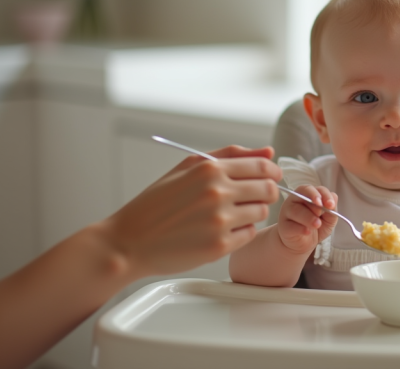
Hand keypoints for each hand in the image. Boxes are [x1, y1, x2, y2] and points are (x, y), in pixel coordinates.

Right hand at [101, 145, 281, 278]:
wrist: (128, 242)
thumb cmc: (157, 203)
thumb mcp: (188, 167)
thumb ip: (231, 155)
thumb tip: (269, 152)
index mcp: (210, 170)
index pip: (262, 166)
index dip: (271, 172)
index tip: (270, 177)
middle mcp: (217, 193)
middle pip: (268, 190)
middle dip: (266, 192)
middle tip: (252, 196)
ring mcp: (220, 221)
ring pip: (261, 213)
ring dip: (252, 212)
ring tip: (230, 213)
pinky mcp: (219, 247)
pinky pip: (249, 234)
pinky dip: (241, 231)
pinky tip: (222, 229)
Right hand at [277, 185, 338, 254]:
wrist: (303, 243)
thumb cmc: (315, 226)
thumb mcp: (328, 218)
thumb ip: (332, 209)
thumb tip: (334, 198)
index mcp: (306, 195)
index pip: (312, 189)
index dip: (322, 195)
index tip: (330, 204)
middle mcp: (295, 200)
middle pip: (303, 196)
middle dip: (315, 205)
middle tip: (321, 213)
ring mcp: (287, 212)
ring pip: (296, 210)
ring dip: (309, 217)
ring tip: (317, 224)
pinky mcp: (283, 226)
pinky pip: (291, 225)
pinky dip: (301, 228)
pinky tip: (307, 232)